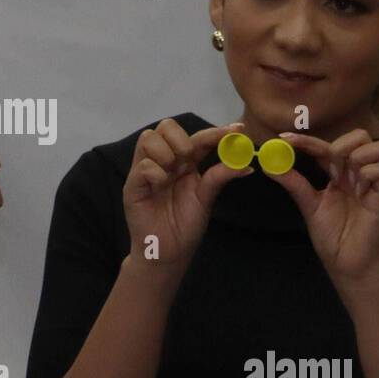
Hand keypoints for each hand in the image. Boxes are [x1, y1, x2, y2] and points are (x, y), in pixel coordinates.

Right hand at [124, 119, 250, 267]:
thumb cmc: (185, 224)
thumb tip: (246, 164)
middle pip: (166, 126)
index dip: (216, 131)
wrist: (169, 252)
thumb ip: (219, 177)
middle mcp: (164, 162)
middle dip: (181, 139)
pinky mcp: (132, 186)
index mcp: (184, 163)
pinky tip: (160, 186)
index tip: (237, 129)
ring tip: (171, 175)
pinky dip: (155, 173)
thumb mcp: (206, 198)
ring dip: (165, 153)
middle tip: (189, 160)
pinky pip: (143, 166)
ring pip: (148, 138)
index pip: (197, 137)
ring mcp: (145, 171)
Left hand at [264, 128, 378, 288]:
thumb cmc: (332, 237)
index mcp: (340, 175)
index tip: (284, 138)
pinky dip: (368, 175)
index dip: (306, 140)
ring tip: (347, 184)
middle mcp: (358, 174)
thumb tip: (270, 163)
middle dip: (340, 145)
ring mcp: (374, 183)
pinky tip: (359, 194)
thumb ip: (294, 182)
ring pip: (377, 146)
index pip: (326, 146)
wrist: (347, 265)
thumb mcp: (309, 205)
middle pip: (360, 135)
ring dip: (356, 159)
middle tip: (330, 172)